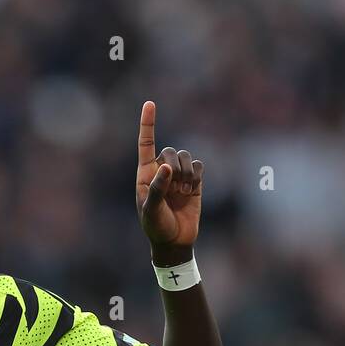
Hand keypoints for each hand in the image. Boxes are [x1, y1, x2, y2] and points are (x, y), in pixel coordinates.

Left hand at [136, 101, 202, 259]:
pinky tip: (192, 191)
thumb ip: (156, 188)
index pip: (146, 143)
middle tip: (174, 190)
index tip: (150, 103)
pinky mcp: (194, 181)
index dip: (148, 123)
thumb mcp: (151, 211)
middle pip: (170, 151)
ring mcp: (178, 175)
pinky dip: (197, 176)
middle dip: (175, 167)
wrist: (175, 241)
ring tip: (183, 193)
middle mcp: (161, 170)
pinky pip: (199, 166)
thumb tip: (165, 167)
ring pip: (186, 157)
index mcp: (145, 174)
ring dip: (186, 173)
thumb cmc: (156, 227)